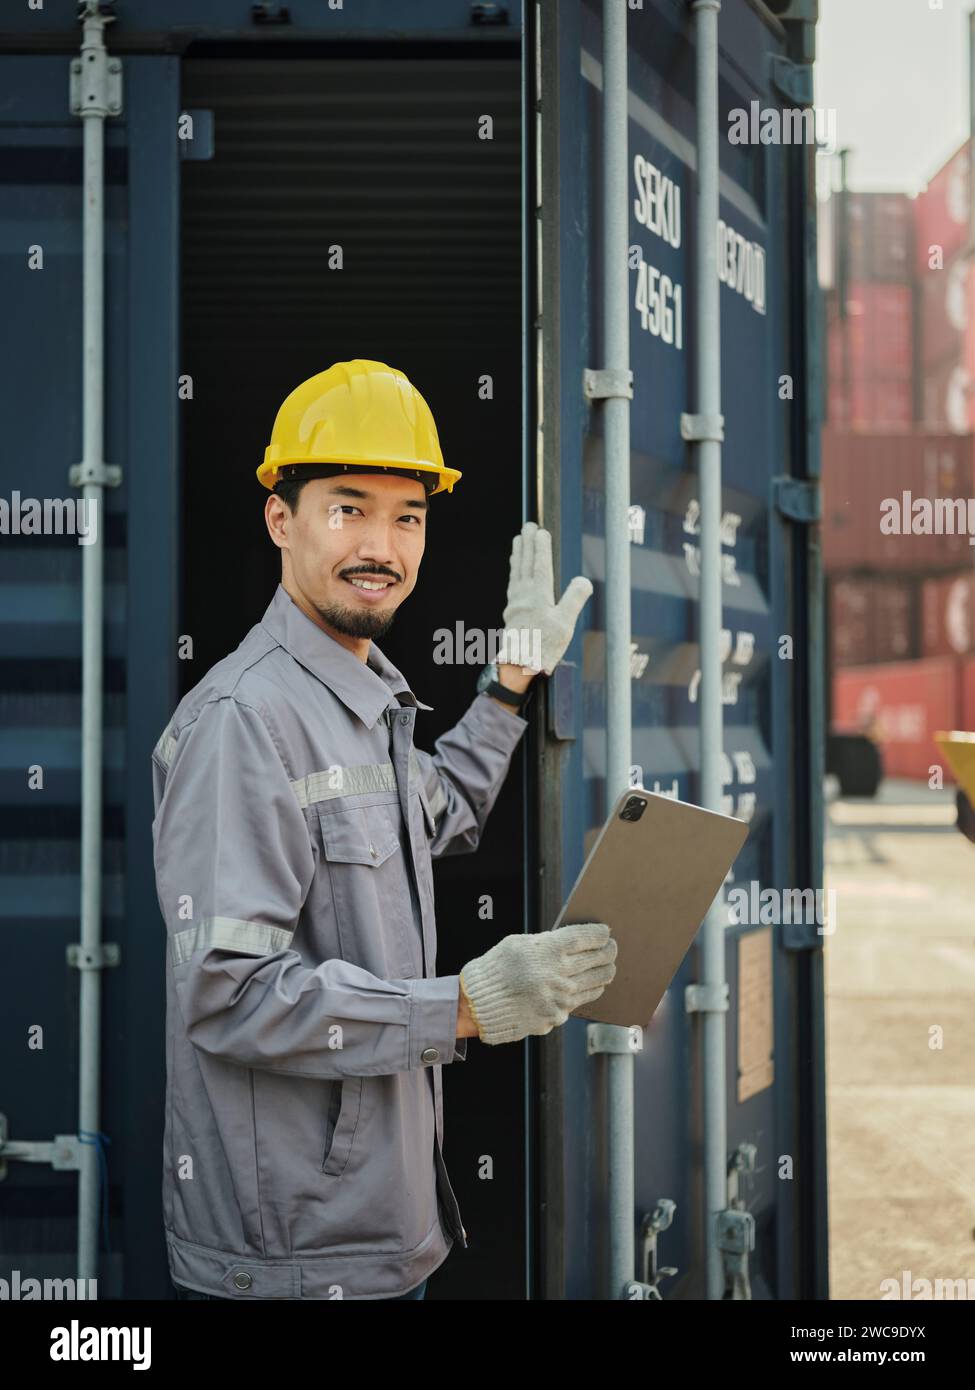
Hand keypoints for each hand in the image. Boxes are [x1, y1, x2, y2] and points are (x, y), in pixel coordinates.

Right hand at [459, 923, 616, 1045]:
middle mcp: (558, 973)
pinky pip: (582, 1001)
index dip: (599, 934)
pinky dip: (590, 991)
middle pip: (597, 959)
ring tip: (608, 966)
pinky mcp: (558, 1015)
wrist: (478, 1006)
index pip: (585, 937)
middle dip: (608, 951)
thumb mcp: (518, 944)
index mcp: (547, 950)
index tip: (605, 932)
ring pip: (596, 981)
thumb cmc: (496, 969)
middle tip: (612, 948)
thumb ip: (546, 942)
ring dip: (605, 971)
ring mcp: (560, 997)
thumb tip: (573, 942)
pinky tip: (592, 985)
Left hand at [500, 521, 592, 674]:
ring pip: (516, 572)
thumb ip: (574, 598)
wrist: (518, 667)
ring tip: (518, 540)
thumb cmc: (543, 647)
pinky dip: (514, 572)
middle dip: (527, 543)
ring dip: (518, 554)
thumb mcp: (565, 624)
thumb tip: (583, 580)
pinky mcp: (511, 614)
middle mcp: (523, 595)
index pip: (540, 564)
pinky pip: (512, 585)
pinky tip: (515, 572)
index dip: (541, 546)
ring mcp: (515, 604)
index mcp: (538, 595)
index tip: (541, 531)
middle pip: (525, 563)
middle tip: (528, 525)